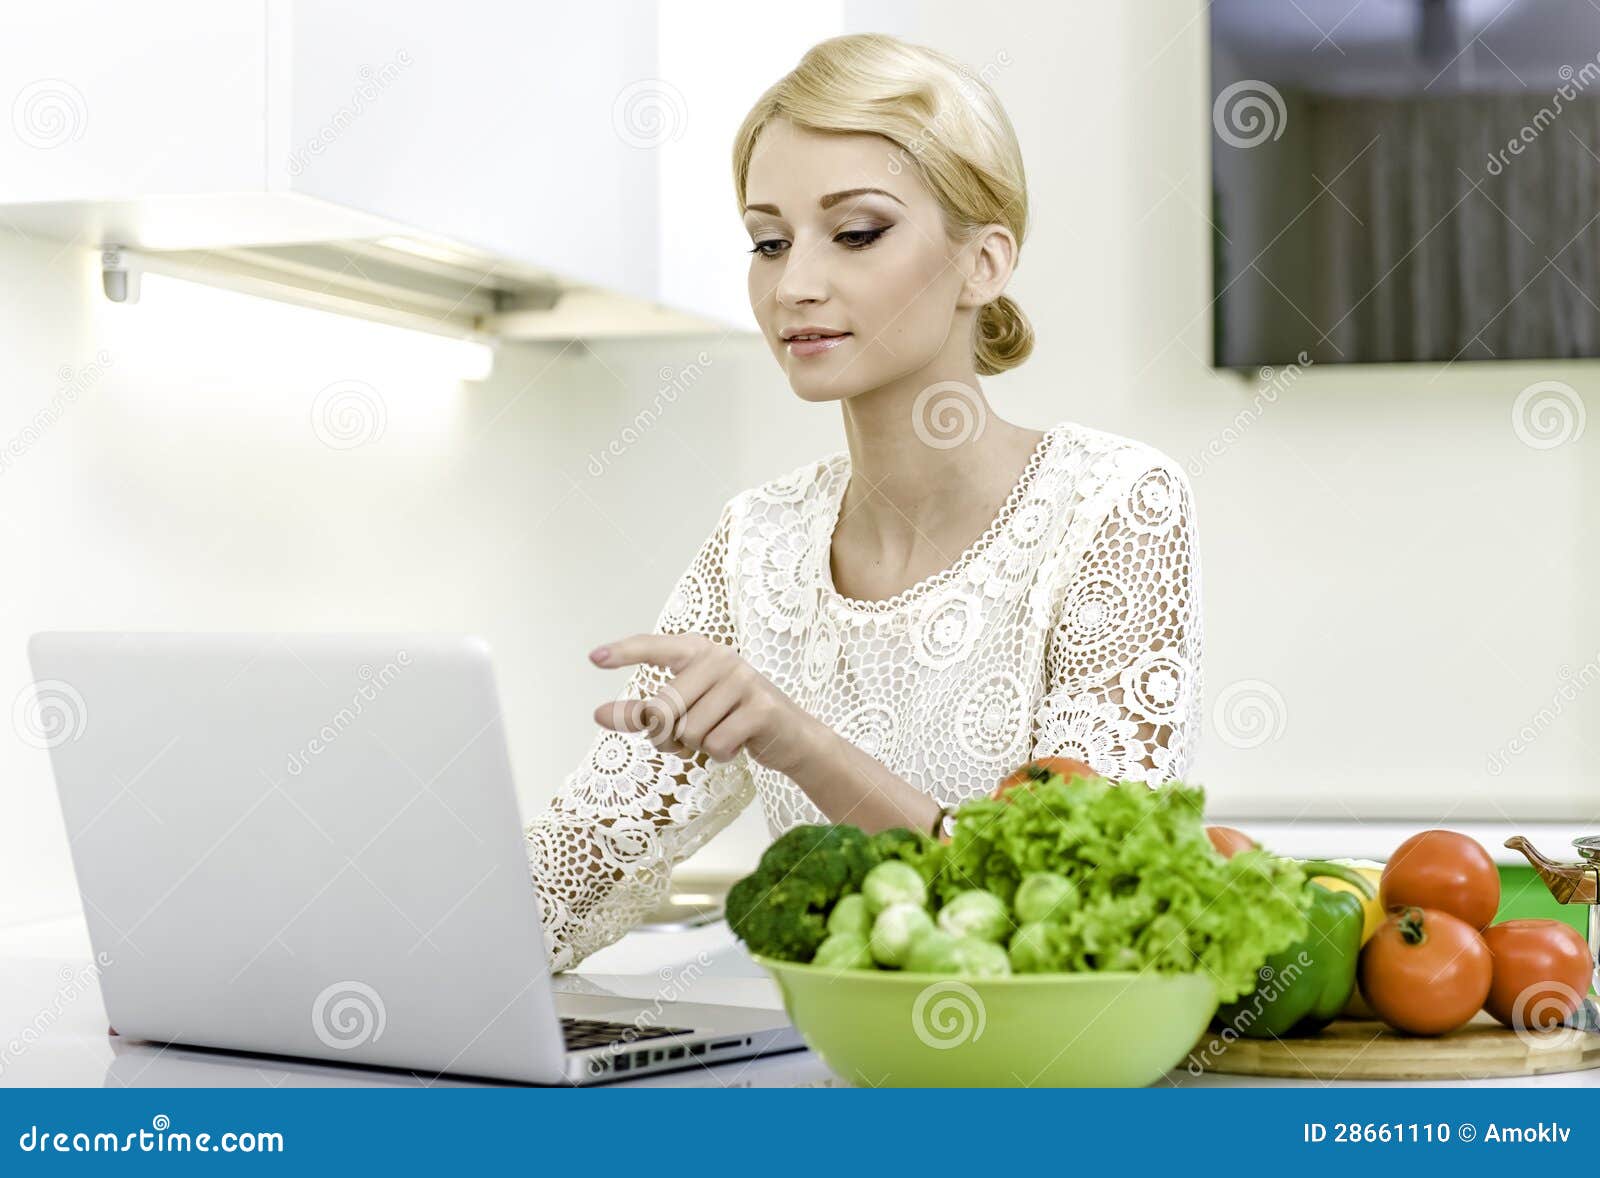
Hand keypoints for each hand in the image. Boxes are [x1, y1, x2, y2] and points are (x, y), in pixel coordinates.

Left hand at [589, 633, 814, 772]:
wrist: (791, 737)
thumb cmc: (730, 721)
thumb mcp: (687, 712)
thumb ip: (646, 713)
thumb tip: (600, 714)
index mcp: (700, 650)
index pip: (655, 647)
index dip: (624, 652)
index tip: (594, 659)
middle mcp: (720, 657)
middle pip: (664, 709)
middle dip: (668, 736)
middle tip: (689, 739)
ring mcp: (743, 680)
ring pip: (690, 731)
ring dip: (699, 747)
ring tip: (721, 735)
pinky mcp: (761, 708)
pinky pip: (716, 746)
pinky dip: (721, 755)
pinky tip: (739, 743)